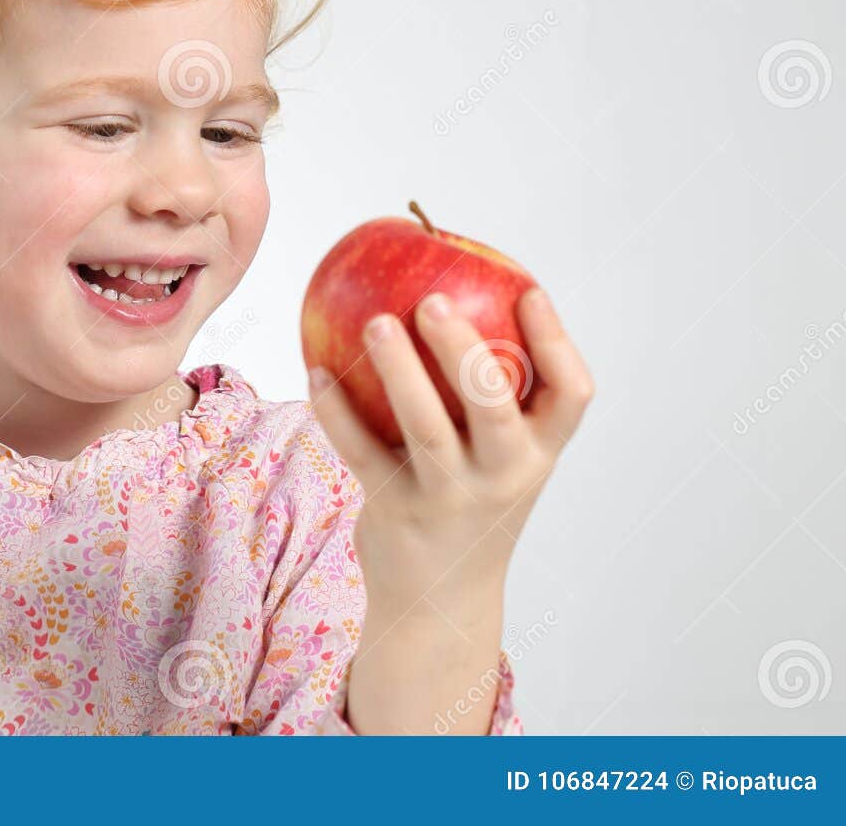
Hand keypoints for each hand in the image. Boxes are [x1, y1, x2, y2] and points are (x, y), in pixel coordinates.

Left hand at [306, 287, 593, 630]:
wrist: (440, 599)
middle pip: (494, 405)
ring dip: (398, 369)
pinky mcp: (397, 510)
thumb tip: (458, 292)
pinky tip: (316, 370)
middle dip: (465, 347)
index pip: (572, 395)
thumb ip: (493, 396)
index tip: (529, 289)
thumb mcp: (501, 458)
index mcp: (539, 454)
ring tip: (374, 321)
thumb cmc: (470, 501)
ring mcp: (450, 496)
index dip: (556, 341)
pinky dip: (336, 411)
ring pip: (426, 426)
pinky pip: (362, 451)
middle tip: (433, 298)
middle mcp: (504, 475)